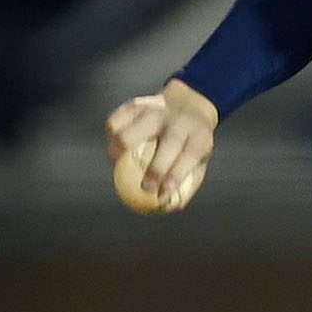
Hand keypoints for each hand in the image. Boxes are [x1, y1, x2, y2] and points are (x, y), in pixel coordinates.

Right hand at [104, 79, 219, 211]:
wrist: (187, 105)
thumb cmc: (191, 141)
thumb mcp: (200, 159)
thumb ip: (188, 183)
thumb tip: (172, 206)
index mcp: (198, 135)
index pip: (188, 156)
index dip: (175, 177)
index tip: (163, 195)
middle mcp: (178, 121)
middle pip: (165, 145)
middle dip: (154, 170)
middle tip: (144, 187)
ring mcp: (156, 111)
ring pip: (128, 133)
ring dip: (120, 153)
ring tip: (119, 165)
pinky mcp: (136, 104)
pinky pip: (114, 123)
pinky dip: (110, 138)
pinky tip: (115, 150)